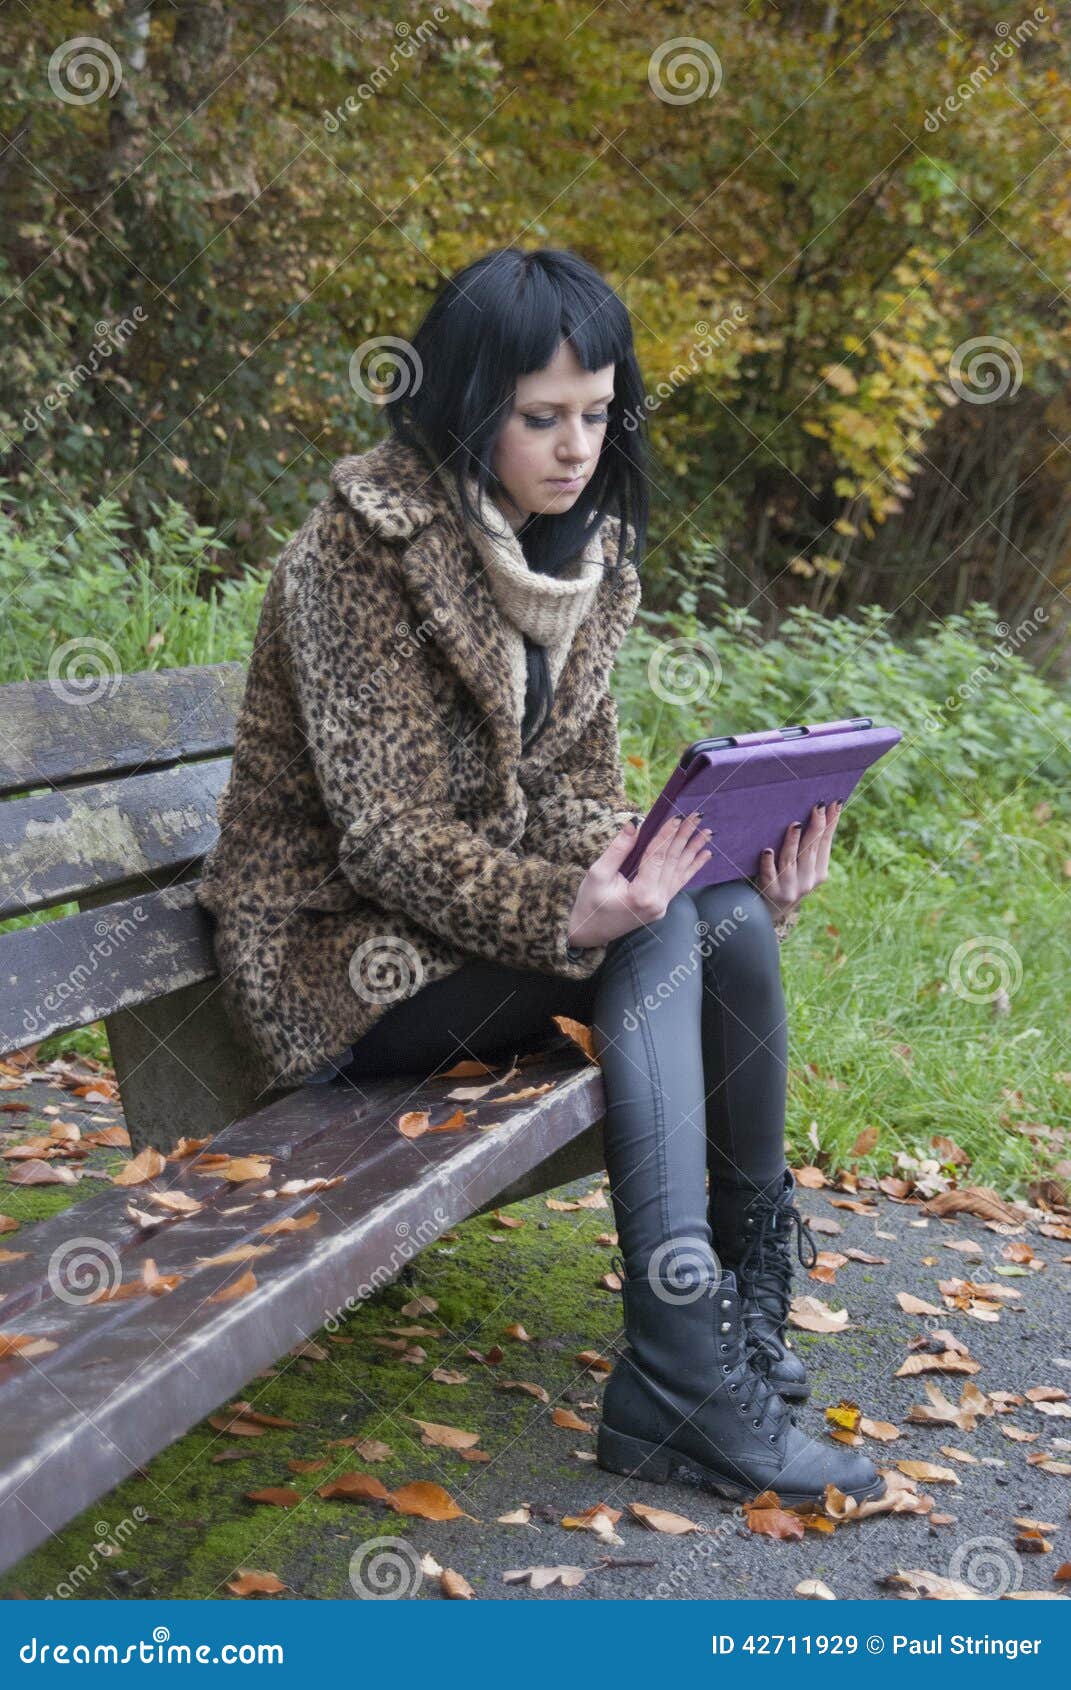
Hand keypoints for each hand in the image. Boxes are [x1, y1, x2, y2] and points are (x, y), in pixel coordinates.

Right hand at [567, 810, 712, 949]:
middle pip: (672, 862)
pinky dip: (692, 867)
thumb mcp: (598, 873)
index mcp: (641, 895)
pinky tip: (705, 854)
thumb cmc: (589, 903)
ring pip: (680, 871)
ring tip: (708, 832)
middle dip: (685, 836)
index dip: (667, 835)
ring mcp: (662, 906)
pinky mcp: (661, 907)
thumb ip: (618, 849)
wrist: (589, 932)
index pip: (657, 858)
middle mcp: (657, 902)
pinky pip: (679, 883)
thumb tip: (635, 825)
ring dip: (694, 849)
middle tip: (697, 815)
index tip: (677, 815)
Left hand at [755, 800, 841, 917]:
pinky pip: (769, 875)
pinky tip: (767, 851)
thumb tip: (818, 811)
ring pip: (790, 861)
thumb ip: (809, 847)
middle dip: (816, 827)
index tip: (835, 803)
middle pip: (811, 850)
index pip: (825, 844)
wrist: (769, 911)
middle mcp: (807, 881)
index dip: (831, 823)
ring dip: (792, 842)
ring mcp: (789, 888)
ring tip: (795, 825)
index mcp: (819, 873)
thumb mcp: (803, 867)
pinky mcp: (770, 892)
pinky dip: (768, 863)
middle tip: (817, 807)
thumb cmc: (786, 879)